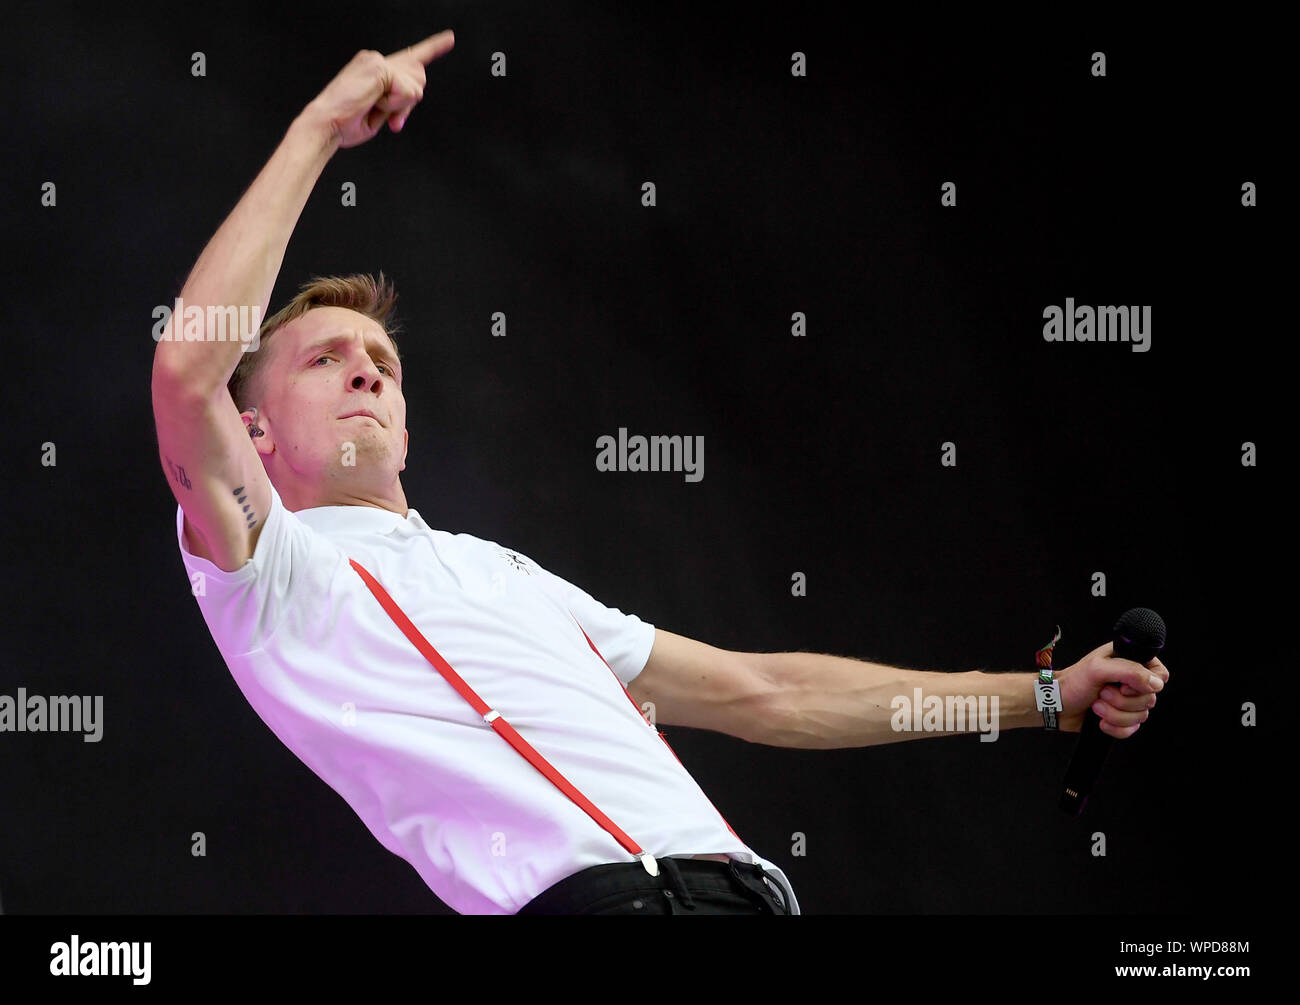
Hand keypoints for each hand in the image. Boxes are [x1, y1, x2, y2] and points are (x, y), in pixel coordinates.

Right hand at [302, 30, 454, 148]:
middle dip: (408, 104)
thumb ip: (399, 103)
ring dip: (399, 107)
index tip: (451, 38)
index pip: (410, 56)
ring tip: (372, 106)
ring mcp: (377, 61)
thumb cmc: (345, 124)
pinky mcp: (380, 67)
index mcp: (376, 69)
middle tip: (385, 114)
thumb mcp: (379, 114)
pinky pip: (406, 92)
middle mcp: (376, 59)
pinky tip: (373, 102)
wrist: (326, 125)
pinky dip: (394, 105)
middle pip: (419, 79)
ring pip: (415, 87)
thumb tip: (416, 94)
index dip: (433, 47)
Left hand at [1054, 641, 1169, 737]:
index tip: (1124, 685)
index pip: (1160, 675)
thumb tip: (1155, 684)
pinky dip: (1115, 728)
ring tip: (1096, 705)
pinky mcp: (1122, 718)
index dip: (1146, 685)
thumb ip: (1129, 671)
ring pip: (1141, 717)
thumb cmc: (1072, 682)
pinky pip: (1132, 730)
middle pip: (1150, 699)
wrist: (1056, 705)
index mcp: (1129, 661)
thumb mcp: (1098, 669)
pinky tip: (1100, 721)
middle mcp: (1132, 681)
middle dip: (1122, 702)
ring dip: (1115, 715)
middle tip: (1101, 693)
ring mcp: (1128, 701)